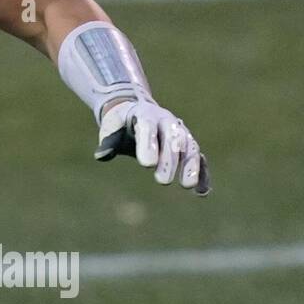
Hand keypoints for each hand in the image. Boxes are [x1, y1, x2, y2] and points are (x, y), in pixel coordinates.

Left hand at [94, 97, 210, 195]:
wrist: (137, 111)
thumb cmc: (121, 123)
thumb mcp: (112, 126)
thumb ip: (108, 140)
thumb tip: (101, 157)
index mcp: (146, 114)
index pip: (148, 128)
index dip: (149, 145)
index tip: (146, 165)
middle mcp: (168, 121)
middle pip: (173, 139)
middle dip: (169, 160)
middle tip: (162, 181)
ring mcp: (181, 133)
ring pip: (190, 148)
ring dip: (191, 166)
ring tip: (187, 186)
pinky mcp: (188, 146)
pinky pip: (199, 158)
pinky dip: (202, 173)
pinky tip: (202, 192)